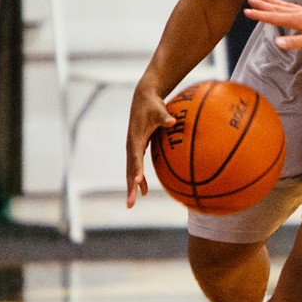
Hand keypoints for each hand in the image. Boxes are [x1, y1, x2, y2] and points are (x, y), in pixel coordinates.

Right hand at [125, 83, 174, 207]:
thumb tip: (172, 121)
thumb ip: (165, 117)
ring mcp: (133, 148)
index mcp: (136, 138)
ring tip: (132, 202)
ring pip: (130, 170)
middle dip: (129, 187)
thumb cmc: (153, 105)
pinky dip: (138, 178)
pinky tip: (143, 190)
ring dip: (131, 186)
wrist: (143, 98)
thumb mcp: (159, 110)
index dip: (136, 169)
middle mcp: (131, 145)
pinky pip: (136, 167)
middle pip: (129, 169)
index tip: (136, 182)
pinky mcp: (137, 148)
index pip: (135, 157)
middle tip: (130, 203)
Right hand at [244, 0, 301, 49]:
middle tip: (249, 0)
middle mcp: (299, 13)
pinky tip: (282, 4)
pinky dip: (283, 3)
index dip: (261, 15)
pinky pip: (291, 6)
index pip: (275, 17)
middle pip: (277, 8)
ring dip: (271, 2)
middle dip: (262, 5)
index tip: (247, 12)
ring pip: (284, 5)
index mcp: (298, 20)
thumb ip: (296, 42)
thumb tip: (278, 43)